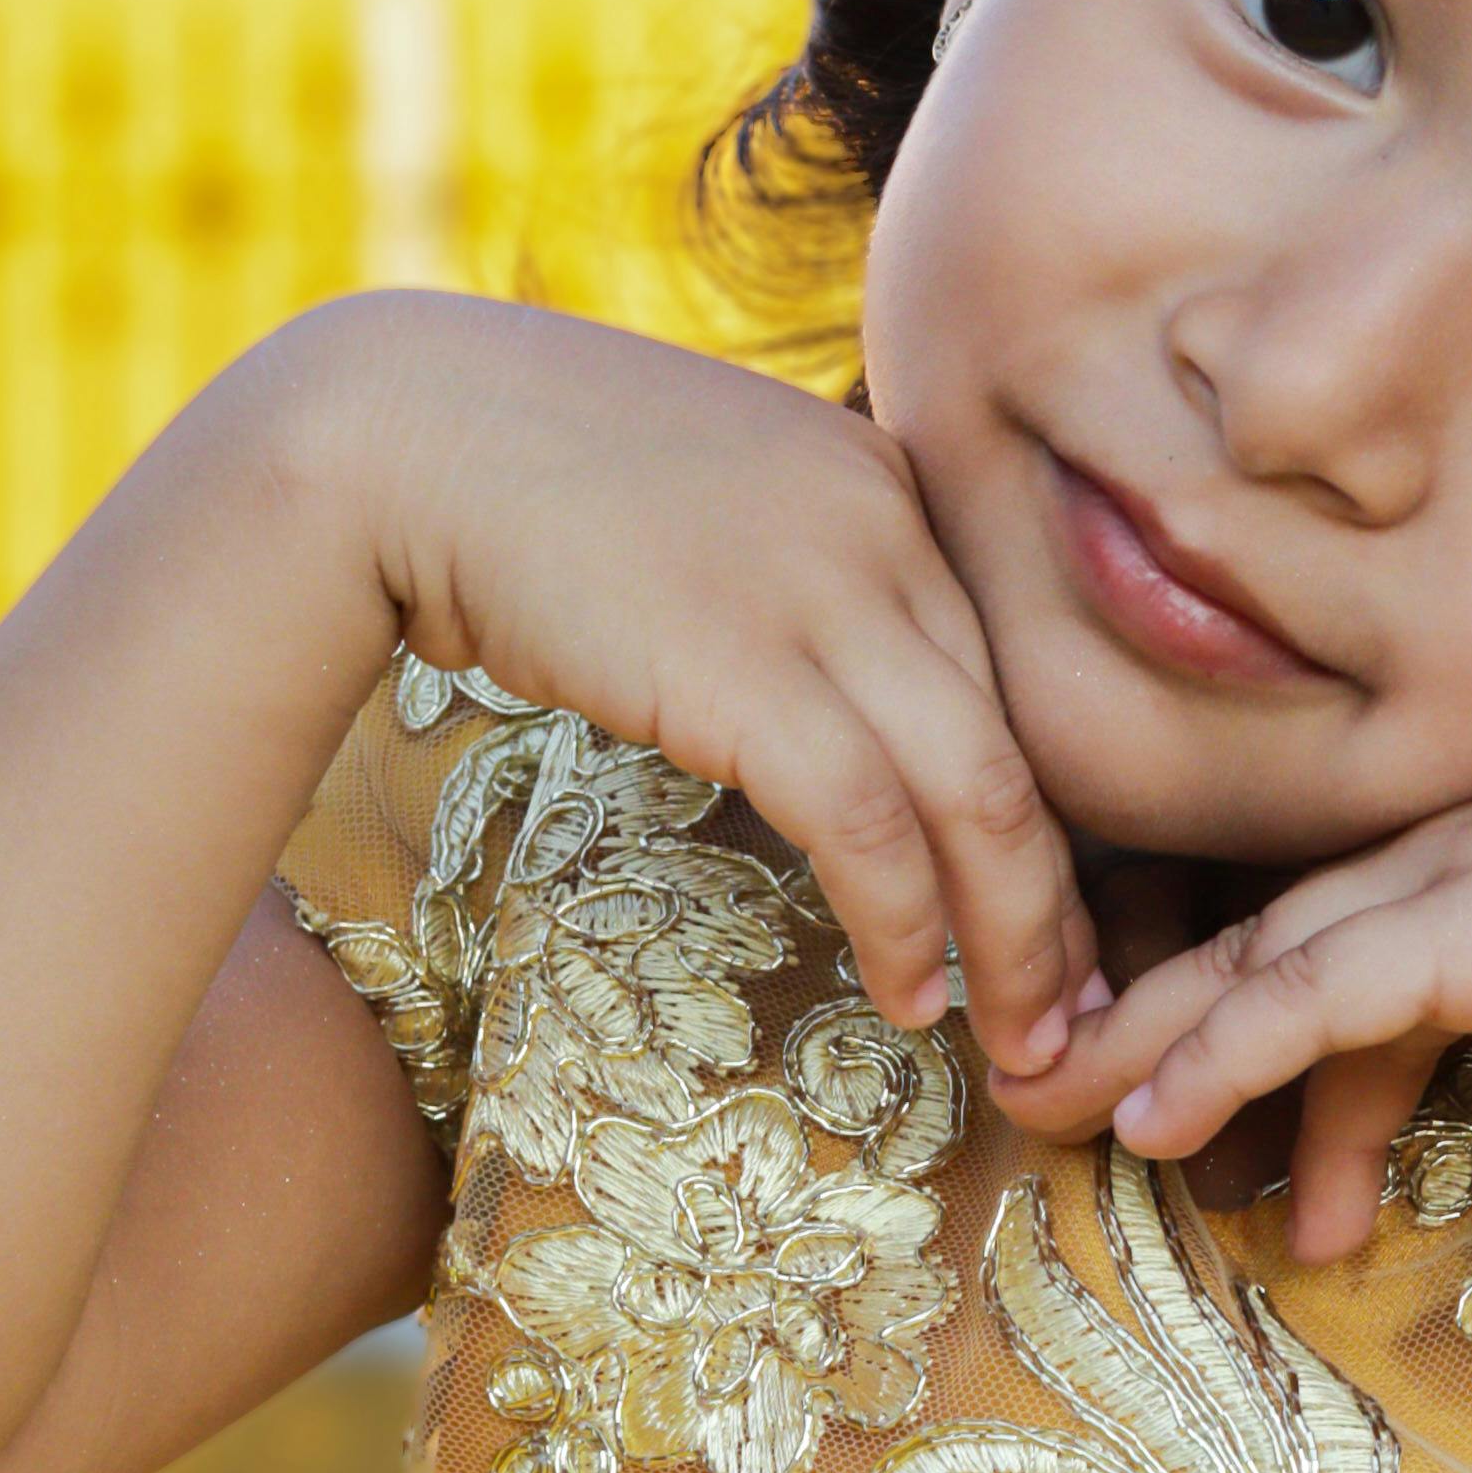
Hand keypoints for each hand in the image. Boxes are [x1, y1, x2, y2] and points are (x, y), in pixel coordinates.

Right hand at [300, 294, 1095, 1075]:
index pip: (1005, 671)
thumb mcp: (707, 511)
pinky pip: (871, 822)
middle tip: (1075, 1012)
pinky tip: (910, 994)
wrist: (396, 433)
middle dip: (1060, 899)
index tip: (1054, 919)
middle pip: (1023, 737)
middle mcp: (885, 527)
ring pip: (979, 792)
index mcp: (885, 485)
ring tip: (1017, 1038)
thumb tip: (817, 712)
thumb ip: (787, 586)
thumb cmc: (525, 486)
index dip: (1042, 812)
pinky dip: (907, 923)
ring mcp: (824, 592)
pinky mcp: (746, 667)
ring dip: (1010, 938)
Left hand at [1003, 692, 1471, 1254]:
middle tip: (1046, 1097)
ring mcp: (1462, 881)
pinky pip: (1318, 996)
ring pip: (1259, 967)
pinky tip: (1156, 1115)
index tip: (1161, 1085)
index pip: (1330, 935)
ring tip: (1057, 1124)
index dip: (1232, 1006)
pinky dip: (1226, 1052)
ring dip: (1148, 1050)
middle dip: (1145, 1024)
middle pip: (1257, 943)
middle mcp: (1453, 855)